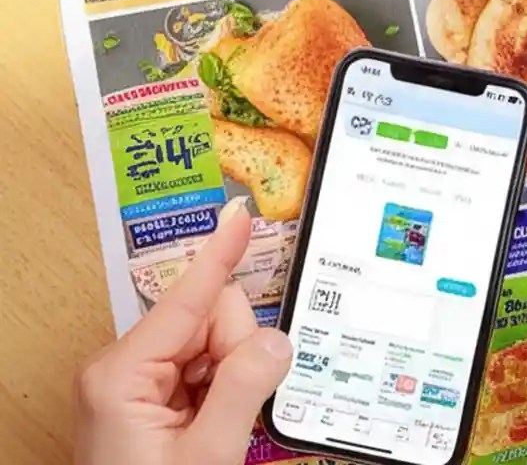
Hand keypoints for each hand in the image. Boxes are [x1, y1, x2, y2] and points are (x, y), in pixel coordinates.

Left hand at [74, 198, 293, 464]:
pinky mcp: (153, 399)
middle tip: (231, 413)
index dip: (220, 255)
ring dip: (233, 377)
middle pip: (212, 320)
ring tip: (216, 431)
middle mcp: (124, 369)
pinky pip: (210, 369)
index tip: (238, 213)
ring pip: (218, 345)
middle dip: (237, 353)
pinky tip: (216, 425)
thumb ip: (245, 390)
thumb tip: (276, 339)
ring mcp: (138, 384)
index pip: (187, 300)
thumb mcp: (207, 455)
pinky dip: (225, 389)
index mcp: (123, 374)